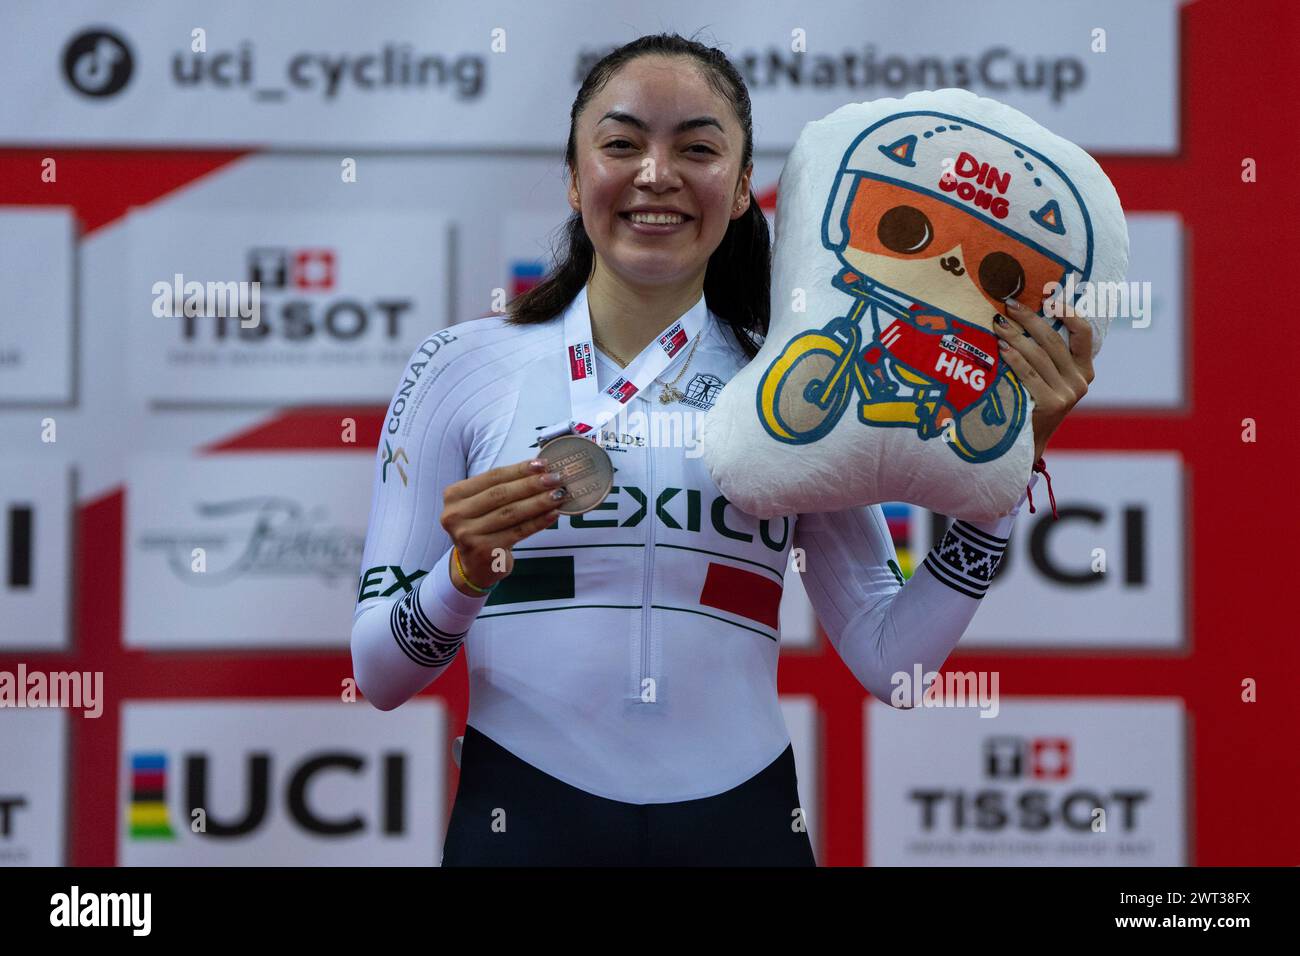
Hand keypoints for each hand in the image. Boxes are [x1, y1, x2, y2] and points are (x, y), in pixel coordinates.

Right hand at [440, 458, 566, 595]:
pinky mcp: (484, 551)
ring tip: (559, 494)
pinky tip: (553, 514)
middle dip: (531, 484)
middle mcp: (455, 514)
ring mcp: (468, 534)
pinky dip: (538, 522)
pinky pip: (518, 532)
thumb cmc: (483, 528)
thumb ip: (503, 488)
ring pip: (510, 513)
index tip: (542, 464)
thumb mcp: (483, 505)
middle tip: (556, 478)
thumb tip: (540, 470)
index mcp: (454, 495)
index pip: (492, 477)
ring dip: (538, 502)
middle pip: (500, 494)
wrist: (473, 567)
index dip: (519, 469)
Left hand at [993, 299, 1093, 460]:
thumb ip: (1046, 354)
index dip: (1069, 313)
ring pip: (1039, 355)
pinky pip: (1029, 373)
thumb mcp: (1046, 378)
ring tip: (997, 324)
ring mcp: (1068, 393)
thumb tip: (1023, 315)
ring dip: (1015, 336)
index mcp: (1084, 370)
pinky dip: (1014, 358)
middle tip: (1009, 305)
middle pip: (1053, 340)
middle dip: (1029, 319)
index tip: (1049, 298)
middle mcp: (1080, 381)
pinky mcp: (1053, 404)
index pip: (1084, 334)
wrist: (1026, 443)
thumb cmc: (1031, 403)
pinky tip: (1001, 348)